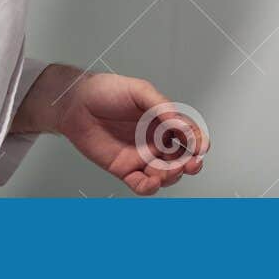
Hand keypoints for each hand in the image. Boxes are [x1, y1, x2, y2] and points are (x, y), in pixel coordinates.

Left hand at [11, 64, 207, 194]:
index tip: (202, 146)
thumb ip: (161, 105)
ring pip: (165, 174)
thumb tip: (180, 121)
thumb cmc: (105, 91)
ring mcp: (141, 156)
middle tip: (192, 163)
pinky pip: (142, 185)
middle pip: (181, 158)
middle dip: (191, 163)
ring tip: (166, 169)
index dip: (198, 141)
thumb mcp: (139, 90)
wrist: (76, 103)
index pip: (188, 134)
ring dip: (172, 175)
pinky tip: (153, 181)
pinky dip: (150, 187)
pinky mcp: (125, 169)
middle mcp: (155, 140)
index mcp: (162, 120)